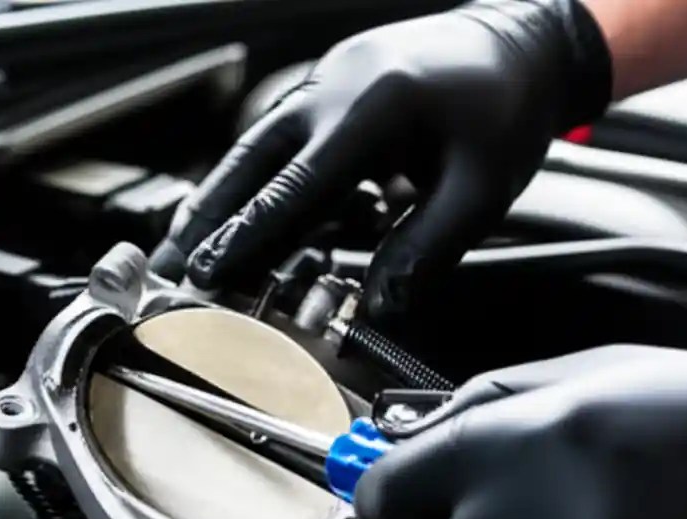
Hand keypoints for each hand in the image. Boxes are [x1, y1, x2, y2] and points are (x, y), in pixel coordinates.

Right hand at [151, 0, 611, 322]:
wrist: (522, 44)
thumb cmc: (507, 108)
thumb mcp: (481, 188)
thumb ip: (425, 249)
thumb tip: (378, 307)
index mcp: (373, 108)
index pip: (295, 185)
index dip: (247, 235)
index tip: (208, 272)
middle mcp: (335, 88)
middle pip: (248, 161)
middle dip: (203, 219)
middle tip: (165, 268)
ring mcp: (327, 83)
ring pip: (254, 149)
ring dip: (218, 201)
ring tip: (185, 251)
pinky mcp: (330, 89)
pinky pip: (280, 140)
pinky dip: (255, 182)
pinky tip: (243, 218)